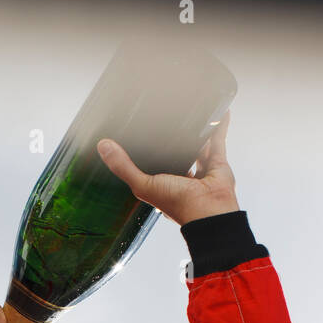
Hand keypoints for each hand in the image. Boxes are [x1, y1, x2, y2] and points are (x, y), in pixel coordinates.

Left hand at [96, 109, 238, 226]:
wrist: (209, 213)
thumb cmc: (177, 204)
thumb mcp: (143, 185)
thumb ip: (124, 166)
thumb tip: (102, 146)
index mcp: (164, 185)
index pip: (154, 165)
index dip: (148, 152)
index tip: (140, 134)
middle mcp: (183, 178)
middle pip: (177, 153)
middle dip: (173, 138)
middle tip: (165, 116)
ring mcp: (202, 170)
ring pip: (198, 145)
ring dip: (196, 130)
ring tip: (190, 109)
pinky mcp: (219, 163)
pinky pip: (218, 141)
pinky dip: (219, 126)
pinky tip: (219, 111)